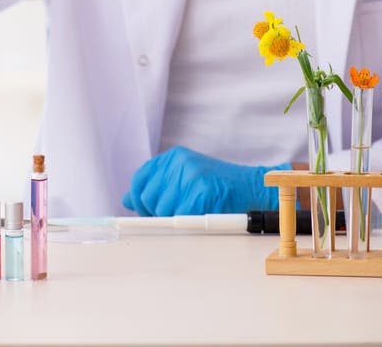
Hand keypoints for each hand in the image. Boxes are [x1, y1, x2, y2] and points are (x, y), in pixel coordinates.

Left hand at [122, 146, 290, 215]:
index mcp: (174, 157)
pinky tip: (200, 218)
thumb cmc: (220, 187)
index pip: (140, 179)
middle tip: (175, 216)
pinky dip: (187, 224)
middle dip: (155, 213)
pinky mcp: (201, 192)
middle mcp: (179, 163)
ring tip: (192, 215)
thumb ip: (157, 185)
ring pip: (161, 210)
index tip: (146, 211)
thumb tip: (127, 198)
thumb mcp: (185, 179)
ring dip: (174, 220)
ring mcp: (190, 176)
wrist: (254, 189)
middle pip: (147, 197)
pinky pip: (179, 218)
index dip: (139, 199)